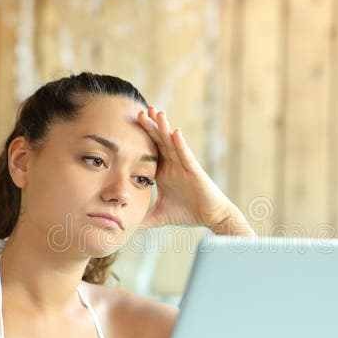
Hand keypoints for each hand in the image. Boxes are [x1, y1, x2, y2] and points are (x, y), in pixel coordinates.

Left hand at [136, 106, 238, 229]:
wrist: (212, 217)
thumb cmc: (189, 213)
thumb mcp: (160, 216)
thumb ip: (143, 218)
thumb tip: (125, 226)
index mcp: (163, 172)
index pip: (149, 152)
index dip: (140, 139)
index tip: (126, 127)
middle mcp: (173, 165)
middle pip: (159, 141)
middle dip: (150, 126)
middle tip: (138, 111)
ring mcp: (184, 165)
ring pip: (172, 143)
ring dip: (164, 127)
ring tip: (155, 112)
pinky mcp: (195, 170)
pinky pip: (186, 154)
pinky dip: (180, 143)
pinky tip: (174, 132)